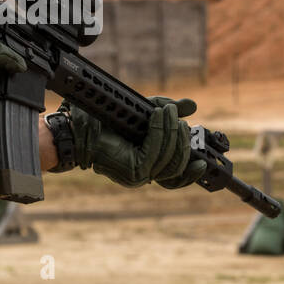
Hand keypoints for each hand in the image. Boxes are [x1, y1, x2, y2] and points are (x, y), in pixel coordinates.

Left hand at [68, 96, 206, 188]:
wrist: (79, 128)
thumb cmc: (105, 122)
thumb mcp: (142, 113)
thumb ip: (167, 111)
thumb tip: (191, 106)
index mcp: (148, 166)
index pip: (177, 177)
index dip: (192, 172)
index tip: (204, 161)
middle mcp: (145, 175)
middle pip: (178, 164)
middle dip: (182, 138)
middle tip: (178, 116)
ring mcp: (139, 175)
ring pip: (170, 158)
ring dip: (172, 131)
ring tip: (168, 112)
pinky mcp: (133, 170)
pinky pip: (156, 152)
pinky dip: (160, 132)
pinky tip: (160, 116)